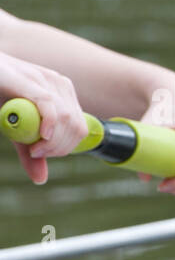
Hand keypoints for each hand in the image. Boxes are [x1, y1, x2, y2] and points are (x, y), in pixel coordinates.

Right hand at [0, 51, 89, 184]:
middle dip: (59, 147)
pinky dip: (48, 124)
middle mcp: (59, 85)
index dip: (67, 147)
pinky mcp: (31, 79)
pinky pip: (49, 105)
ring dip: (52, 141)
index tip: (44, 154)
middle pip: (76, 126)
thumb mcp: (19, 127)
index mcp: (64, 94)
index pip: (80, 128)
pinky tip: (40, 136)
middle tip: (36, 152)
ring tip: (32, 147)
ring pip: (66, 119)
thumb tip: (41, 179)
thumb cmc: (1, 97)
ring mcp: (47, 80)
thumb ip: (32, 151)